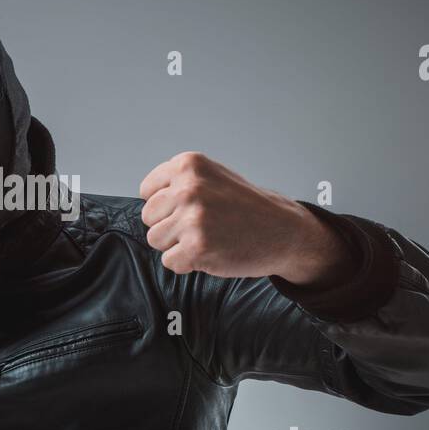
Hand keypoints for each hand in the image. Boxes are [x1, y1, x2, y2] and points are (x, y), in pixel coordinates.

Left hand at [138, 151, 352, 284]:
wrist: (282, 231)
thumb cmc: (246, 207)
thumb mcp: (211, 176)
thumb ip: (177, 183)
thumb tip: (146, 200)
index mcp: (188, 165)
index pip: (147, 191)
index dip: (165, 206)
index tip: (188, 209)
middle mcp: (188, 188)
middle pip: (149, 217)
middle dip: (170, 226)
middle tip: (202, 226)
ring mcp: (192, 218)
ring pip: (156, 240)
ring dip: (177, 245)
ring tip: (207, 237)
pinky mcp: (196, 247)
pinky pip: (170, 262)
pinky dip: (187, 264)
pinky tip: (211, 252)